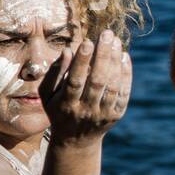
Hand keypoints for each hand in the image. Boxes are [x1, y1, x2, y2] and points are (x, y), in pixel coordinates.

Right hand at [41, 30, 131, 144]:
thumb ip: (55, 72)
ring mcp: (103, 114)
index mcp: (65, 104)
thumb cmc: (58, 109)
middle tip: (107, 34)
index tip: (87, 41)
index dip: (82, 62)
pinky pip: (124, 93)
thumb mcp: (48, 94)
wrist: (76, 140)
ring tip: (115, 41)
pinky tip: (124, 56)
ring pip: (112, 86)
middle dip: (102, 56)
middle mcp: (85, 110)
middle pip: (97, 81)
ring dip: (115, 62)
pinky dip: (126, 74)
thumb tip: (67, 50)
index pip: (75, 81)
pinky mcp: (116, 115)